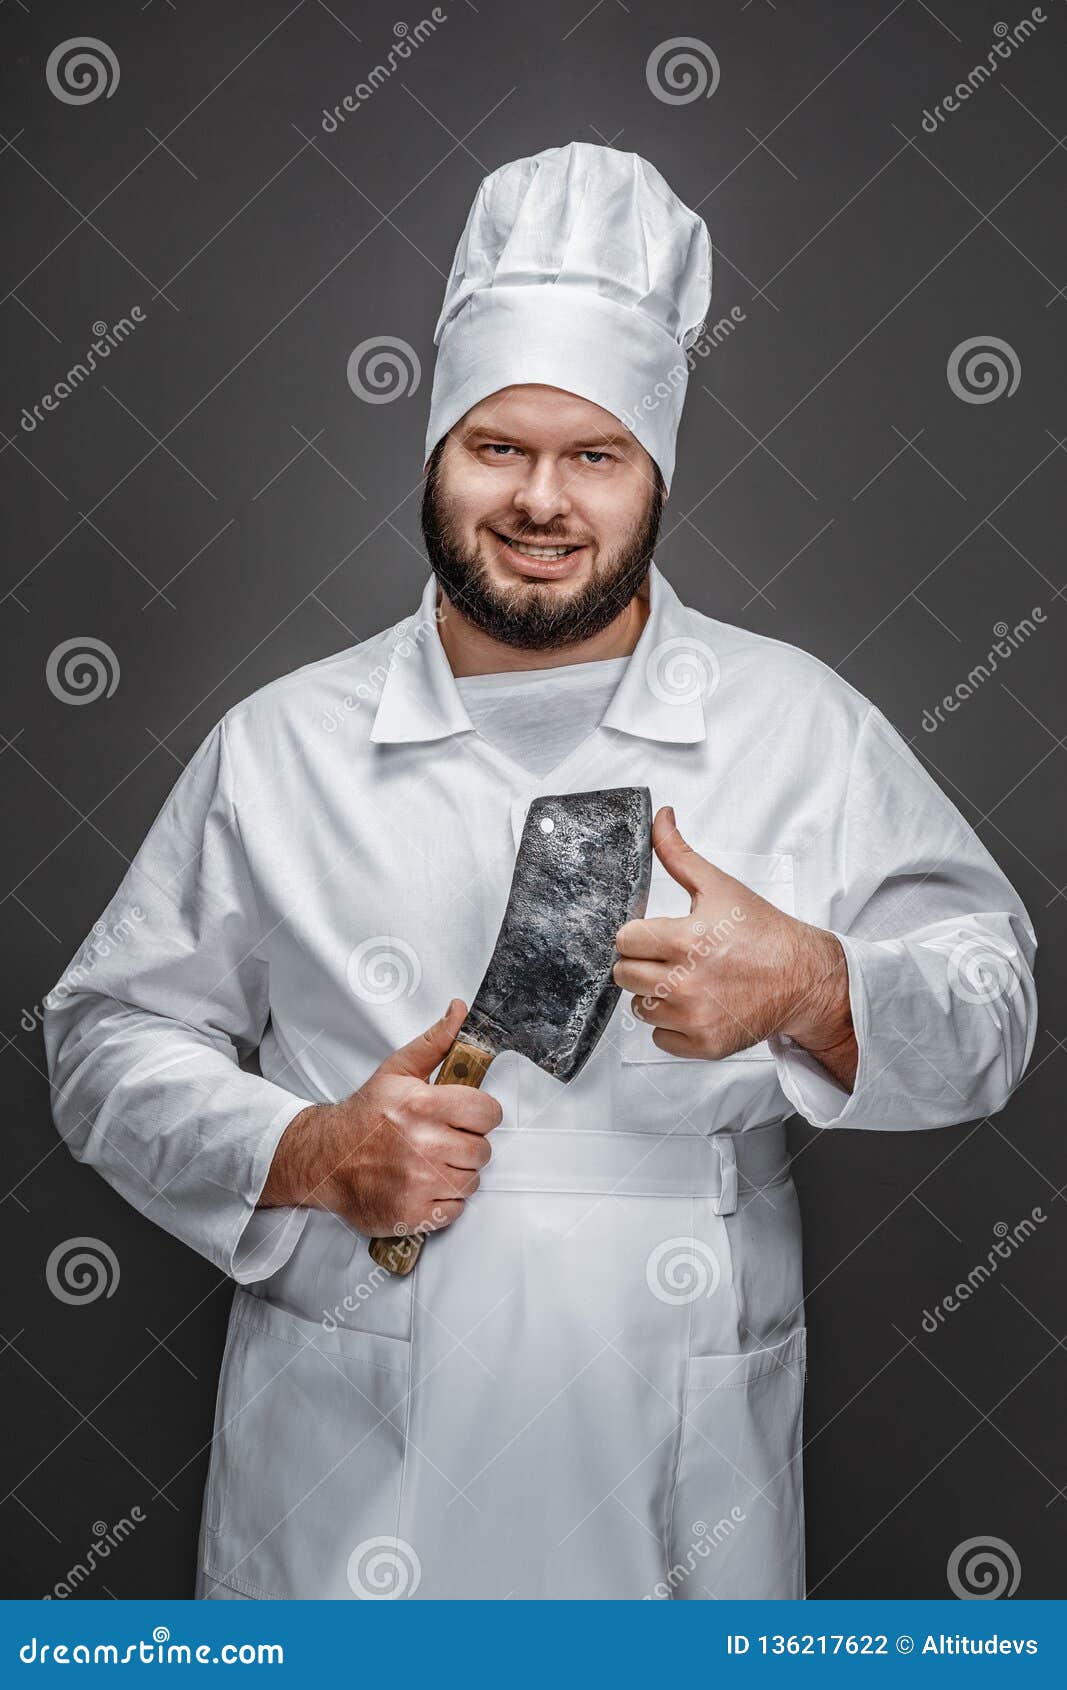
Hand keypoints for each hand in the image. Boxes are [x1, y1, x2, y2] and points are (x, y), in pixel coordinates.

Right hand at [258, 998, 502, 1232]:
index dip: (479, 1114)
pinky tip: (424, 1185)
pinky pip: (455, 1209)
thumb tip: (459, 1010)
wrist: (327, 1159)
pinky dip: (444, 1200)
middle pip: (482, 1150)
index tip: (464, 1116)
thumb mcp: (397, 1071)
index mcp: (423, 1105)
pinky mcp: (412, 1214)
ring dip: (457, 1173)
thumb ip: (435, 1042)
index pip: (488, 1112)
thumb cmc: (366, 1116)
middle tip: (443, 1140)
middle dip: (467, 1144)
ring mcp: (418, 1183)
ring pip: (471, 1181)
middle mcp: (423, 1145)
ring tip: (432, 1162)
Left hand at [614, 808, 857, 1089]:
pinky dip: (672, 1025)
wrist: (804, 977)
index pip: (624, 940)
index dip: (636, 934)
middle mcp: (687, 983)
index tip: (653, 934)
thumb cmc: (763, 933)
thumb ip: (679, 855)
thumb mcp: (720, 887)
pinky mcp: (704, 1045)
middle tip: (669, 957)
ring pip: (639, 1008)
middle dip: (641, 963)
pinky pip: (660, 1038)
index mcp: (687, 939)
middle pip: (624, 975)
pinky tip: (695, 1005)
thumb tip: (660, 817)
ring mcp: (695, 1018)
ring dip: (654, 995)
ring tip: (684, 980)